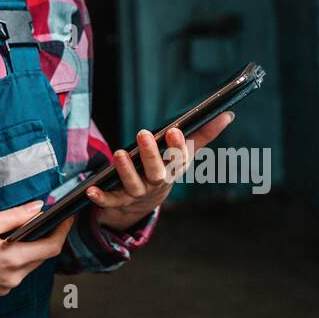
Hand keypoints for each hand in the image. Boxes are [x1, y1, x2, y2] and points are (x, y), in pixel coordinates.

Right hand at [0, 201, 76, 299]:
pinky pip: (14, 273)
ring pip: (27, 265)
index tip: (67, 216)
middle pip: (40, 257)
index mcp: (12, 260)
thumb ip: (15, 216)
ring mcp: (3, 288)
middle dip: (44, 237)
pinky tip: (2, 246)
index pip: (51, 247)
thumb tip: (38, 208)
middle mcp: (12, 279)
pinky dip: (15, 258)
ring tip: (17, 229)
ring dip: (28, 248)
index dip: (62, 230)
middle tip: (40, 217)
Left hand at [87, 110, 235, 231]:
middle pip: (157, 172)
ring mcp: (138, 193)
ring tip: (119, 153)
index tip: (175, 130)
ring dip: (126, 170)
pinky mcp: (119, 200)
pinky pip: (110, 201)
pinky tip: (90, 189)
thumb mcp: (183, 153)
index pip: (180, 159)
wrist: (145, 203)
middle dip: (151, 154)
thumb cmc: (166, 168)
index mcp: (174, 170)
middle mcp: (158, 183)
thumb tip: (228, 114)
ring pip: (133, 184)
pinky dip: (101, 196)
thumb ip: (203, 134)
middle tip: (143, 133)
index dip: (179, 146)